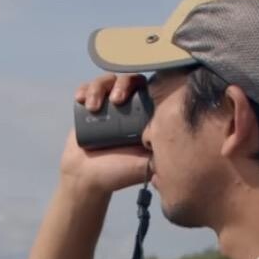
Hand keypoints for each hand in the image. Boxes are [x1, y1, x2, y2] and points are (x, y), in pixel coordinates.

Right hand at [60, 73, 150, 194]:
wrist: (86, 178)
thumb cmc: (117, 173)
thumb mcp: (146, 165)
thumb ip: (162, 155)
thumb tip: (178, 143)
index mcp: (144, 117)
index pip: (149, 91)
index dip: (142, 88)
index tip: (131, 98)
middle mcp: (128, 108)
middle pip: (129, 80)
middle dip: (122, 84)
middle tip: (115, 100)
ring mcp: (108, 106)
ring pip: (107, 81)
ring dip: (99, 87)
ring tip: (92, 107)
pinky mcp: (90, 107)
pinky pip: (88, 88)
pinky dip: (85, 89)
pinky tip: (80, 98)